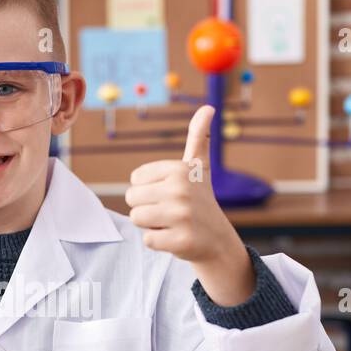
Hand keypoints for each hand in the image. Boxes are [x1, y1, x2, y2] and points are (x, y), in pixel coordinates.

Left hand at [126, 105, 254, 305]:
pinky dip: (158, 242)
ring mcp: (182, 216)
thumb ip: (198, 137)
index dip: (147, 190)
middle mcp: (181, 190)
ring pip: (137, 218)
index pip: (135, 179)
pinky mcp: (181, 241)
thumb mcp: (198, 167)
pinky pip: (147, 240)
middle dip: (146, 208)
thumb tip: (208, 107)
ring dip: (150, 225)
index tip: (170, 193)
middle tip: (170, 211)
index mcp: (179, 169)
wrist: (218, 239)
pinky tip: (175, 238)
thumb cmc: (200, 200)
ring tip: (171, 223)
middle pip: (132, 199)